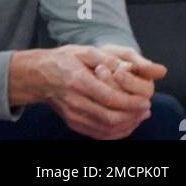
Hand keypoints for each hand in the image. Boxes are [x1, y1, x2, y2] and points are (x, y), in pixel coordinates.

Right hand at [13, 46, 160, 138]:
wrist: (39, 76)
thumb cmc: (63, 60)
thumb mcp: (83, 50)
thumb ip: (106, 58)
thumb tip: (127, 68)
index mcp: (78, 80)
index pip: (109, 98)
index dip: (130, 102)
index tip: (145, 100)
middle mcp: (75, 101)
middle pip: (110, 117)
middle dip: (133, 115)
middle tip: (146, 108)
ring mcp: (74, 115)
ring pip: (107, 129)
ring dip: (128, 125)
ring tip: (140, 115)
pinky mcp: (74, 124)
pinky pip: (100, 135)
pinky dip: (117, 132)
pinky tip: (127, 123)